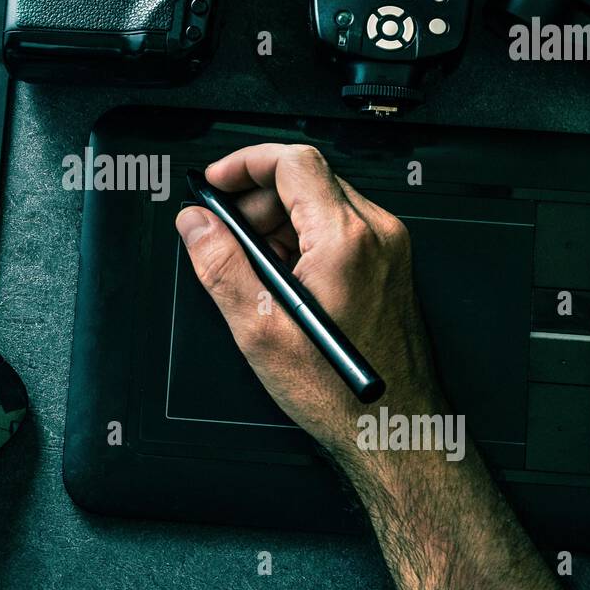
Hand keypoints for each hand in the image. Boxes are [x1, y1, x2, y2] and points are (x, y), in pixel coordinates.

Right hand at [175, 144, 440, 465]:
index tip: (215, 182)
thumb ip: (221, 266)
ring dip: (277, 221)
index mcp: (345, 239)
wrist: (393, 427)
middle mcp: (375, 234)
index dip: (245, 163)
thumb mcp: (259, 329)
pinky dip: (303, 238)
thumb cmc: (339, 391)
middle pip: (305, 178)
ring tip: (253, 267)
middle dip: (256, 198)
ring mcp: (388, 248)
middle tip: (224, 233)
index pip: (293, 162)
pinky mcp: (390, 264)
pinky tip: (283, 279)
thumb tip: (195, 224)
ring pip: (321, 201)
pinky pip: (339, 227)